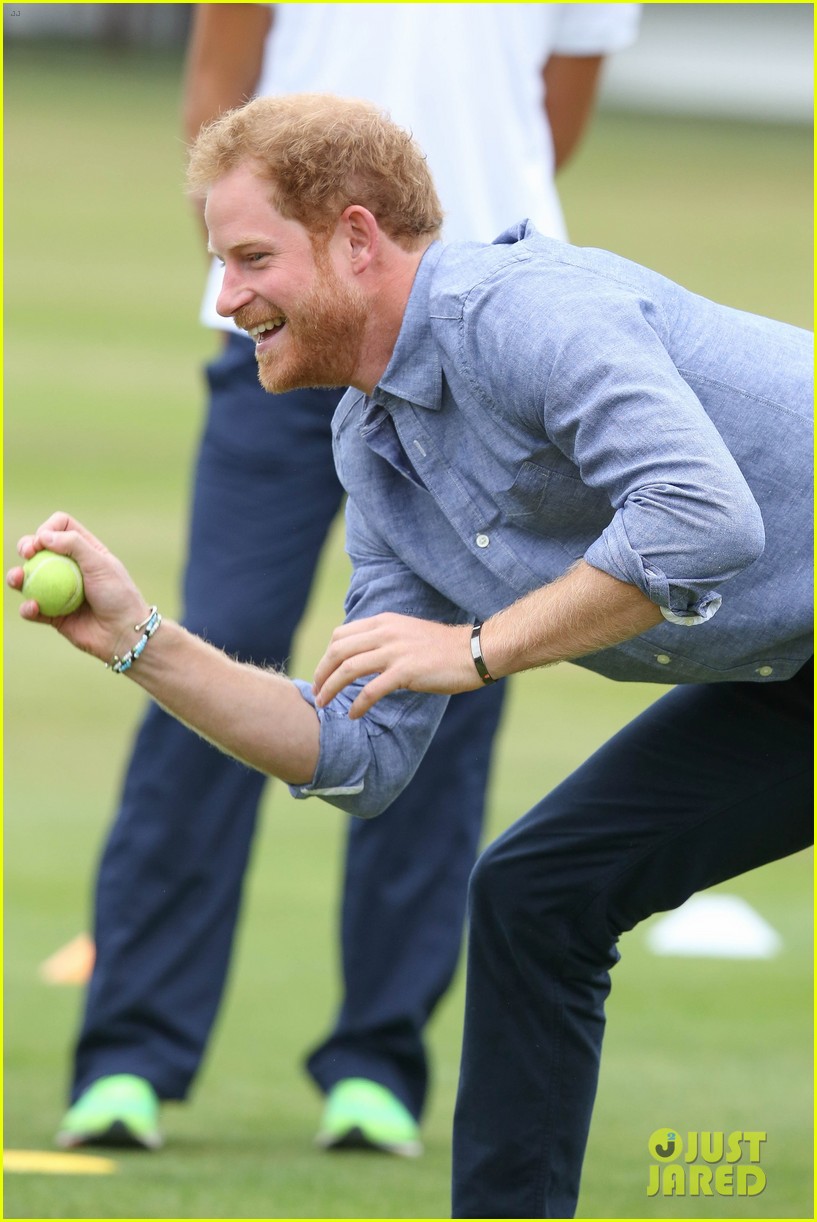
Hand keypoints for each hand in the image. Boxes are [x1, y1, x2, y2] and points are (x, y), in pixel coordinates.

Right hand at [7, 511, 149, 664]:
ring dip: (16, 577)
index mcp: (85, 551)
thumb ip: (74, 545)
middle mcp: (69, 568)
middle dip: (26, 546)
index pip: (60, 527)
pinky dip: (27, 608)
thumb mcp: (101, 564)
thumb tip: (43, 535)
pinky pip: (32, 609)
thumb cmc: (118, 596)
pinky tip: (33, 607)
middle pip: (39, 549)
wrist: (124, 633)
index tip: (43, 540)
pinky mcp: (53, 615)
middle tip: (26, 553)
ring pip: (28, 579)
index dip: (48, 528)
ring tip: (16, 579)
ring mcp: (59, 591)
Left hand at [313, 613, 480, 718]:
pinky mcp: (406, 671)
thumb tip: (362, 658)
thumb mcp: (407, 634)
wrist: (475, 651)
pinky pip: (371, 690)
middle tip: (317, 693)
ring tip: (325, 705)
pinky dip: (357, 704)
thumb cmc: (443, 649)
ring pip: (348, 669)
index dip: (326, 657)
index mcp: (384, 622)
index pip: (340, 636)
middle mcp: (385, 633)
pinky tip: (353, 714)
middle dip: (321, 674)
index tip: (323, 675)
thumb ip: (384, 641)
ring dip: (331, 689)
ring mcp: (395, 651)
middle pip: (338, 651)